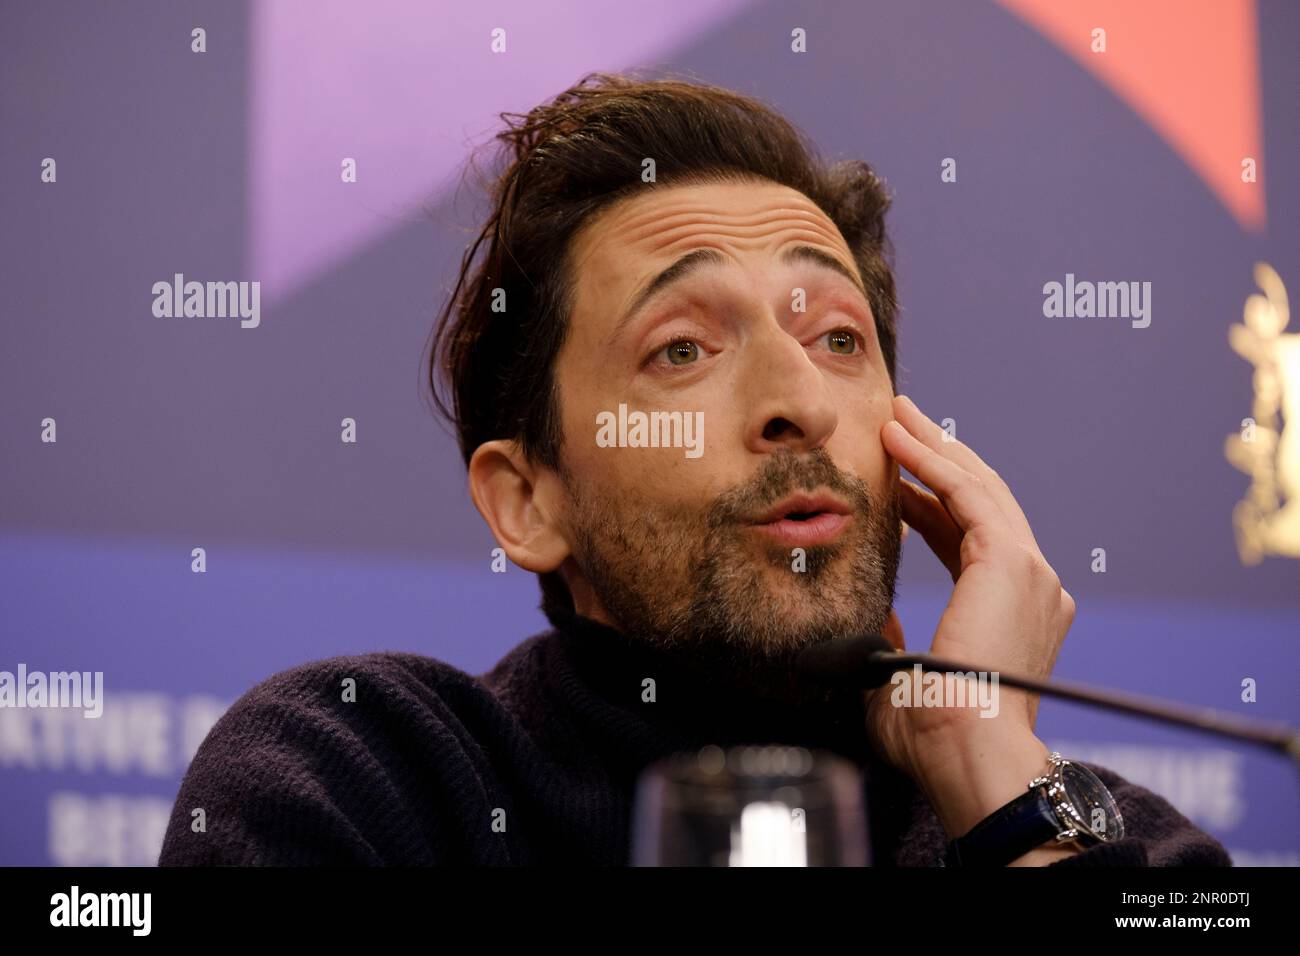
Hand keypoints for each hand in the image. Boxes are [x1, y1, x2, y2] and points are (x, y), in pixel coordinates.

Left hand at [865, 395, 1077, 846]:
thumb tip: (873, 611)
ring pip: (978, 489)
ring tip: (898, 414)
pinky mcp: (1012, 562)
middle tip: (902, 421)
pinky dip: (932, 463)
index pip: (968, 540)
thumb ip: (893, 638)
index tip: (892, 481)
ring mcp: (1030, 572)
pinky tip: (899, 439)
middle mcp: (1033, 588)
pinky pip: (968, 496)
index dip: (928, 505)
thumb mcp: (903, 673)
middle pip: (980, 503)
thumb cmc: (934, 733)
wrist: (967, 750)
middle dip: (938, 458)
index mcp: (1014, 614)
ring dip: (933, 448)